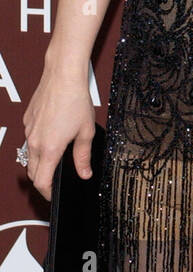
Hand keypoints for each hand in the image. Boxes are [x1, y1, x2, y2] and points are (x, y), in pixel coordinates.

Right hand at [22, 66, 95, 201]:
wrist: (62, 75)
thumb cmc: (75, 100)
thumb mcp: (86, 131)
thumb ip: (83, 156)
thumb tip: (84, 174)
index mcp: (50, 149)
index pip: (41, 182)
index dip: (48, 193)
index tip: (55, 195)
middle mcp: (35, 142)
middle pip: (32, 172)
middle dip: (43, 180)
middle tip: (56, 180)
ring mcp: (29, 130)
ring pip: (30, 155)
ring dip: (40, 161)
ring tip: (56, 157)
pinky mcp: (27, 120)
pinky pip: (30, 138)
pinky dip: (38, 144)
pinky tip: (53, 134)